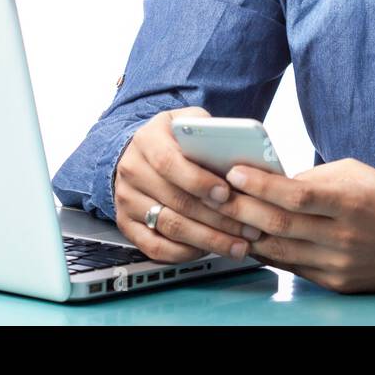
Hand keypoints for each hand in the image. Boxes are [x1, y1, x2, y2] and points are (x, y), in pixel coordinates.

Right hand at [112, 108, 262, 263]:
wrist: (142, 152)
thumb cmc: (175, 139)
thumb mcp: (191, 122)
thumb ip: (211, 133)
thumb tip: (240, 155)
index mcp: (147, 140)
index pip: (169, 163)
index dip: (199, 181)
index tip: (226, 193)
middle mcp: (132, 171)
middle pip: (175, 200)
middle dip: (217, 218)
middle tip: (248, 227)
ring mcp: (127, 200)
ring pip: (170, 227)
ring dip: (208, 239)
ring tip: (237, 244)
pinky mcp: (126, 224)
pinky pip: (156, 247)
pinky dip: (185, 253)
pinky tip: (209, 250)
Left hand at [202, 157, 374, 292]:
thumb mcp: (354, 173)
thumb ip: (313, 177)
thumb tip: (270, 180)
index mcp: (350, 202)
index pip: (295, 195)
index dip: (260, 185)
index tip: (234, 172)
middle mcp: (342, 236)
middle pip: (278, 224)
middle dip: (240, 208)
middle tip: (215, 194)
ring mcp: (337, 264)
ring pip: (277, 250)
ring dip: (246, 233)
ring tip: (224, 216)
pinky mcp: (333, 283)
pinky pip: (289, 266)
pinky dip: (267, 250)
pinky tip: (251, 237)